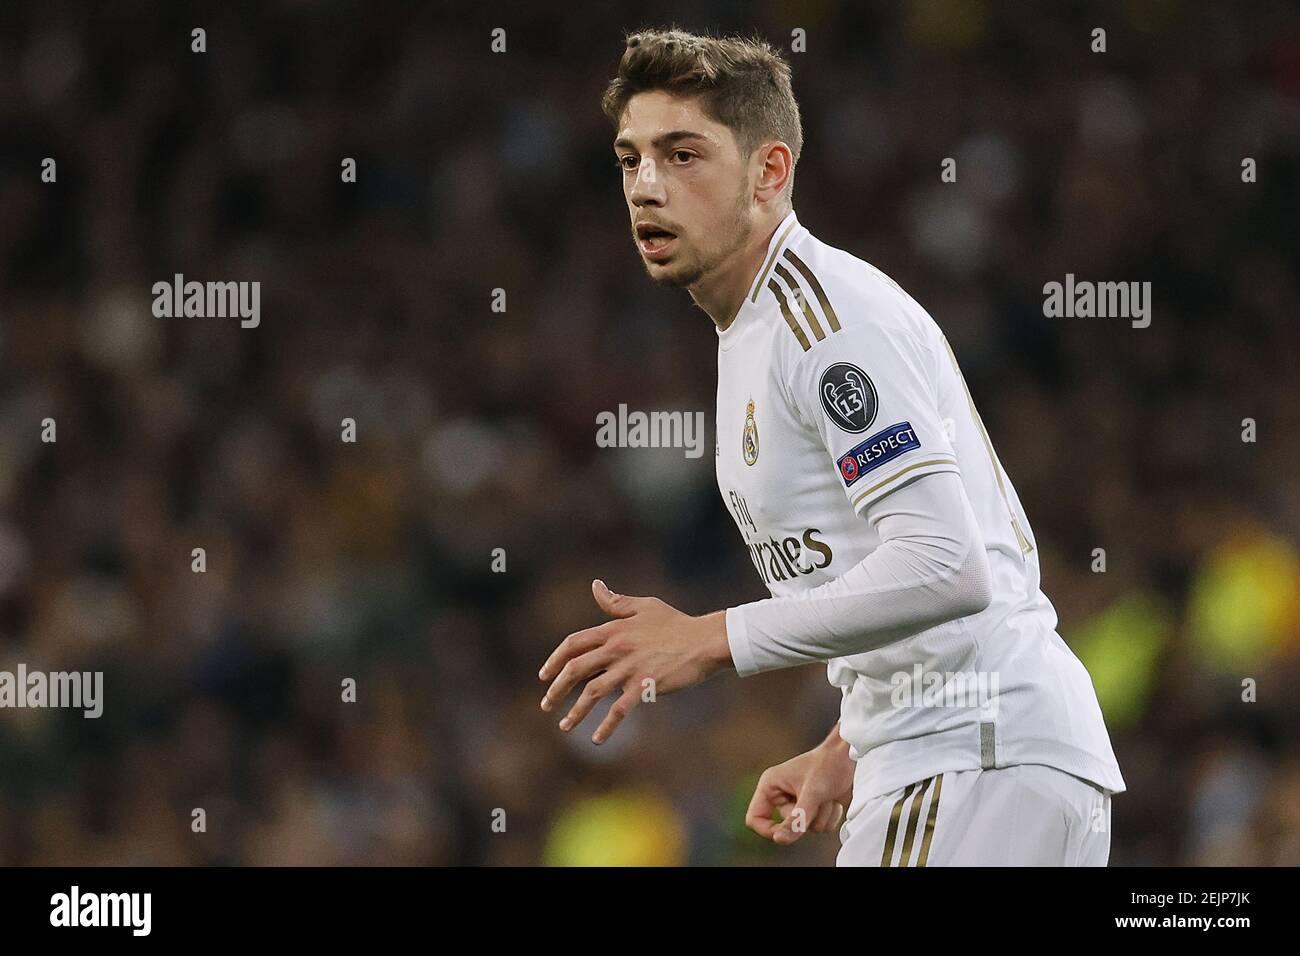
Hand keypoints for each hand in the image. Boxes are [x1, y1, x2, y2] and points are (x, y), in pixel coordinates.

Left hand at [539, 579, 732, 743]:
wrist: (704, 641)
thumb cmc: (675, 623)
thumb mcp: (644, 605)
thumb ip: (616, 601)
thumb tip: (595, 586)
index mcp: (613, 629)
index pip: (573, 644)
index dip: (555, 660)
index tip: (544, 676)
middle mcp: (616, 648)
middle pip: (576, 669)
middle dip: (557, 690)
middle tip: (546, 705)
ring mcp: (630, 669)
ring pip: (592, 692)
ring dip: (575, 712)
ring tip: (564, 727)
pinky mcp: (645, 686)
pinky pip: (619, 710)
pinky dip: (606, 726)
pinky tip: (597, 739)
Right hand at [745, 736, 854, 845]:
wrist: (850, 756)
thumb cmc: (828, 765)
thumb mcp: (812, 793)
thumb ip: (796, 819)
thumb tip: (779, 840)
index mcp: (771, 785)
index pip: (754, 818)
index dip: (767, 830)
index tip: (787, 832)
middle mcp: (781, 795)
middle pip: (784, 826)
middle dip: (805, 816)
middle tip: (817, 799)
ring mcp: (798, 802)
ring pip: (805, 829)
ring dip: (821, 816)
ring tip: (827, 795)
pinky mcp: (814, 808)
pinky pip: (820, 828)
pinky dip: (830, 817)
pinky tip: (834, 800)